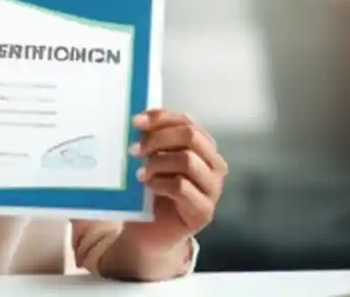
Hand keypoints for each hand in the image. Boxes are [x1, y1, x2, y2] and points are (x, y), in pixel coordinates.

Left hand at [123, 110, 227, 251]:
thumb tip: (138, 122)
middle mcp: (214, 165)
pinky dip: (160, 183)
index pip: (187, 121)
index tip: (135, 122)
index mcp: (203, 147)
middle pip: (191, 136)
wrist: (149, 231)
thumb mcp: (150, 159)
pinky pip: (182, 187)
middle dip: (158, 139)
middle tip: (135, 150)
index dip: (161, 118)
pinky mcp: (204, 211)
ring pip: (188, 160)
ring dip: (158, 163)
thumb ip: (151, 140)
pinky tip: (150, 186)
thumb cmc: (151, 191)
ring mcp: (213, 189)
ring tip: (141, 173)